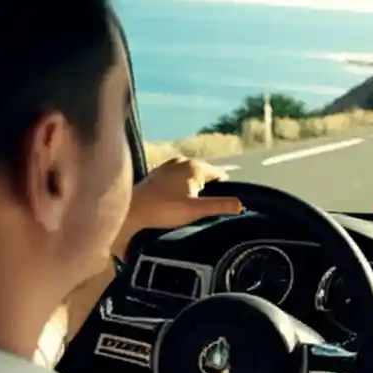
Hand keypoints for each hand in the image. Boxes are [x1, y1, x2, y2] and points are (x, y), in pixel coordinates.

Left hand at [113, 156, 243, 256]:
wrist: (132, 210)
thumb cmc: (164, 210)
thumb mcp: (196, 210)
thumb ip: (220, 206)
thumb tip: (241, 205)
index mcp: (195, 166)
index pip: (220, 176)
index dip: (223, 192)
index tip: (218, 207)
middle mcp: (183, 161)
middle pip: (205, 176)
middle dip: (206, 191)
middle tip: (200, 210)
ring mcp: (169, 166)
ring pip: (190, 177)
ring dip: (191, 190)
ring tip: (186, 208)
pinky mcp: (158, 173)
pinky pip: (176, 180)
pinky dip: (179, 189)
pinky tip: (173, 203)